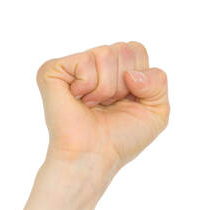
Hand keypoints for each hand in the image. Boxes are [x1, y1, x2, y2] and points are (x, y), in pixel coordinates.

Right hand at [35, 42, 169, 186]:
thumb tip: (131, 73)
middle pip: (125, 48)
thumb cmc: (121, 138)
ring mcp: (73, 64)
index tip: (128, 102)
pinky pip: (86, 62)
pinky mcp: (53, 69)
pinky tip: (79, 100)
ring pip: (107, 53)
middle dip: (124, 84)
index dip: (140, 79)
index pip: (137, 50)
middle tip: (109, 104)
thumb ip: (159, 83)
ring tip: (93, 104)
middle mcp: (94, 62)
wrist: (94, 156)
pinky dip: (90, 86)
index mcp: (116, 69)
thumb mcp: (157, 113)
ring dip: (107, 88)